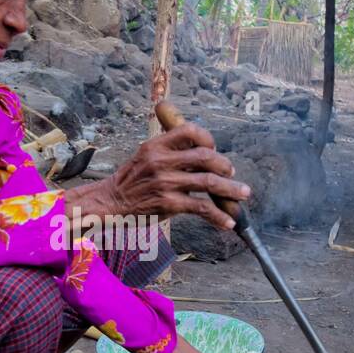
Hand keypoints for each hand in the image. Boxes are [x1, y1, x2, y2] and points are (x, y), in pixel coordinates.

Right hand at [106, 121, 249, 229]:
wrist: (110, 202)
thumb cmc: (130, 181)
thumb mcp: (145, 155)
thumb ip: (170, 150)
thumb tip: (201, 150)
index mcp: (156, 145)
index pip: (190, 130)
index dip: (207, 139)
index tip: (213, 149)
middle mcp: (161, 161)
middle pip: (205, 157)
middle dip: (224, 166)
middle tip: (230, 174)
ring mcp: (165, 182)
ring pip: (208, 182)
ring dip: (231, 189)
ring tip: (243, 193)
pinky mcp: (168, 204)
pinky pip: (201, 207)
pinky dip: (218, 215)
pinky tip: (228, 221)